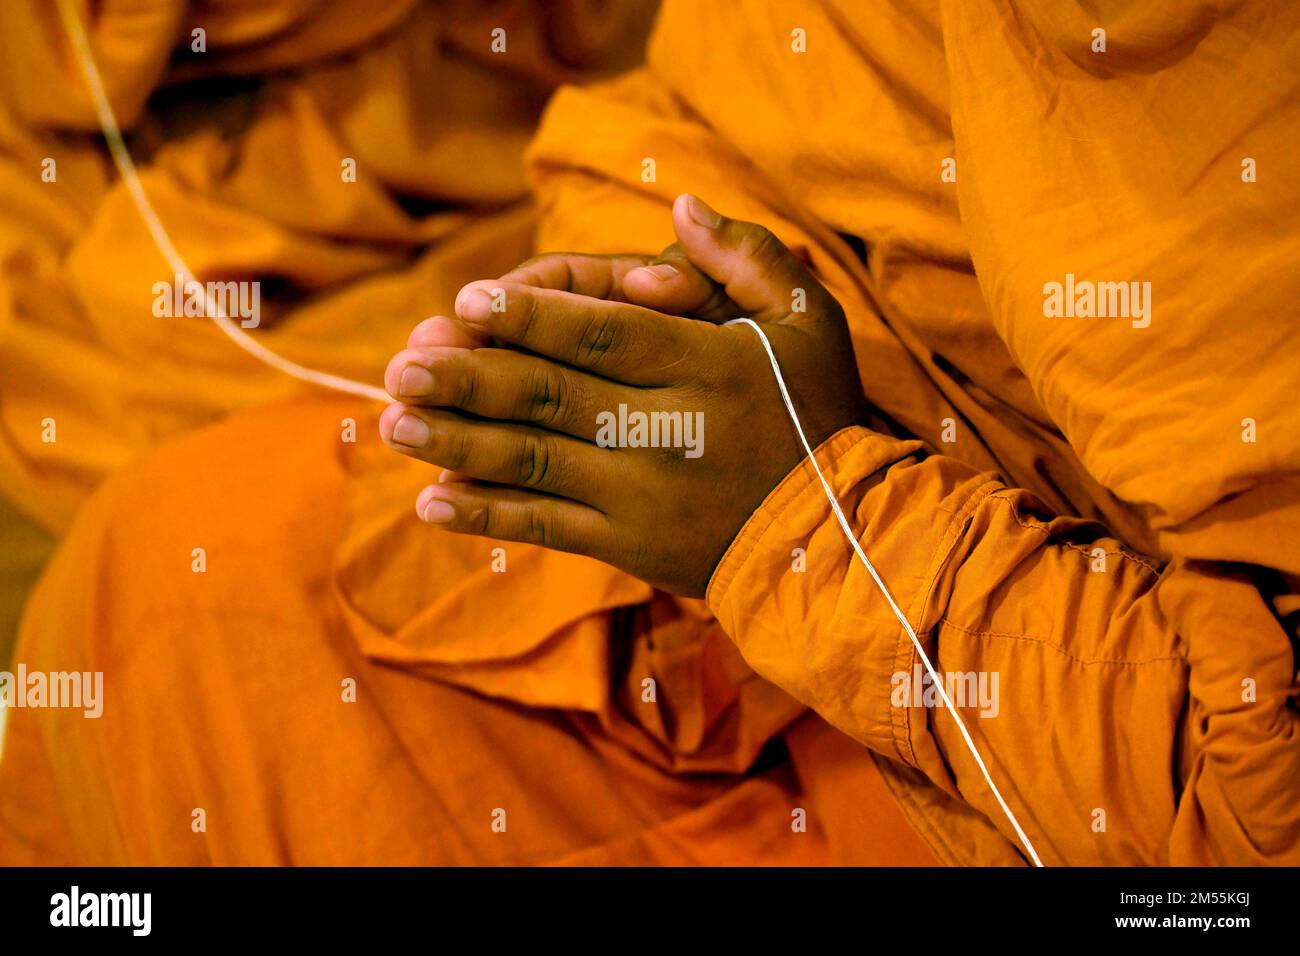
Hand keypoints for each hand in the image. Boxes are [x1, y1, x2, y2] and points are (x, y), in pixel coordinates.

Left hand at [380, 195, 867, 595]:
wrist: (834, 536)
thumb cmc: (817, 413)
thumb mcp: (806, 321)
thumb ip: (746, 256)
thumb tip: (680, 206)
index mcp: (704, 369)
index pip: (605, 336)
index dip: (532, 318)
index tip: (465, 303)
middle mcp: (665, 432)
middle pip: (551, 397)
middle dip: (469, 379)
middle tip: (399, 365)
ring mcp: (641, 496)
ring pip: (535, 463)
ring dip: (457, 443)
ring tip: (392, 423)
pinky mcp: (629, 544)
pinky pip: (548, 527)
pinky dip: (489, 514)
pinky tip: (432, 502)